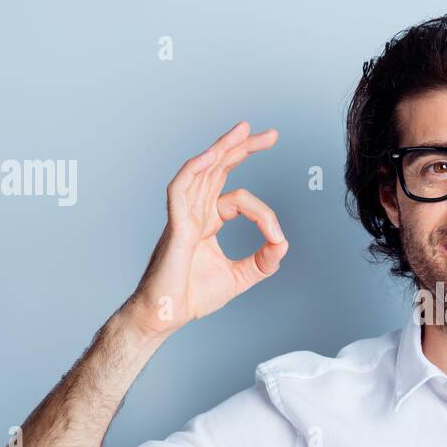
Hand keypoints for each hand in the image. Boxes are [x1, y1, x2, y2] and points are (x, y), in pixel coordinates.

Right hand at [124, 121, 287, 339]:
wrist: (164, 315)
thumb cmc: (190, 296)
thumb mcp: (239, 277)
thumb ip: (263, 261)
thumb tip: (282, 245)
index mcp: (207, 221)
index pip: (239, 199)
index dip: (264, 214)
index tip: (277, 238)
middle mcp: (194, 212)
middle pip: (218, 169)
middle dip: (242, 148)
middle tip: (270, 135)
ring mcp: (182, 217)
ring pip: (201, 171)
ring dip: (222, 148)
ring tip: (243, 130)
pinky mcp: (174, 227)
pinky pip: (180, 190)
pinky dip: (195, 170)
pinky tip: (212, 155)